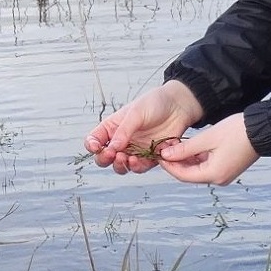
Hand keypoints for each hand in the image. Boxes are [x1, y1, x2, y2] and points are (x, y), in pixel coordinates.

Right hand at [85, 81, 205, 173]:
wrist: (179, 106)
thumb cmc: (155, 103)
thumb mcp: (136, 112)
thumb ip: (124, 131)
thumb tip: (112, 148)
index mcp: (113, 127)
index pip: (95, 140)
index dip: (92, 146)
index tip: (96, 147)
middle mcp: (121, 141)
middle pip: (105, 158)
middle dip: (105, 159)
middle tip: (112, 155)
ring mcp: (135, 150)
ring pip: (121, 166)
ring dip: (120, 165)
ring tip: (126, 158)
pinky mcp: (150, 157)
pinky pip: (140, 167)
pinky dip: (137, 167)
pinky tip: (138, 161)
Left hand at [158, 115, 259, 185]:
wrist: (262, 130)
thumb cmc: (237, 132)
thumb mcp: (207, 138)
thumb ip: (185, 148)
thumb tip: (166, 155)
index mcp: (214, 174)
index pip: (184, 175)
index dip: (169, 166)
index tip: (159, 154)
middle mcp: (219, 179)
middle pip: (190, 175)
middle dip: (176, 163)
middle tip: (164, 150)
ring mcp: (224, 175)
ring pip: (198, 171)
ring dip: (186, 161)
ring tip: (174, 147)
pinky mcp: (227, 169)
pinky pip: (207, 167)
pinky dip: (197, 159)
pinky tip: (189, 148)